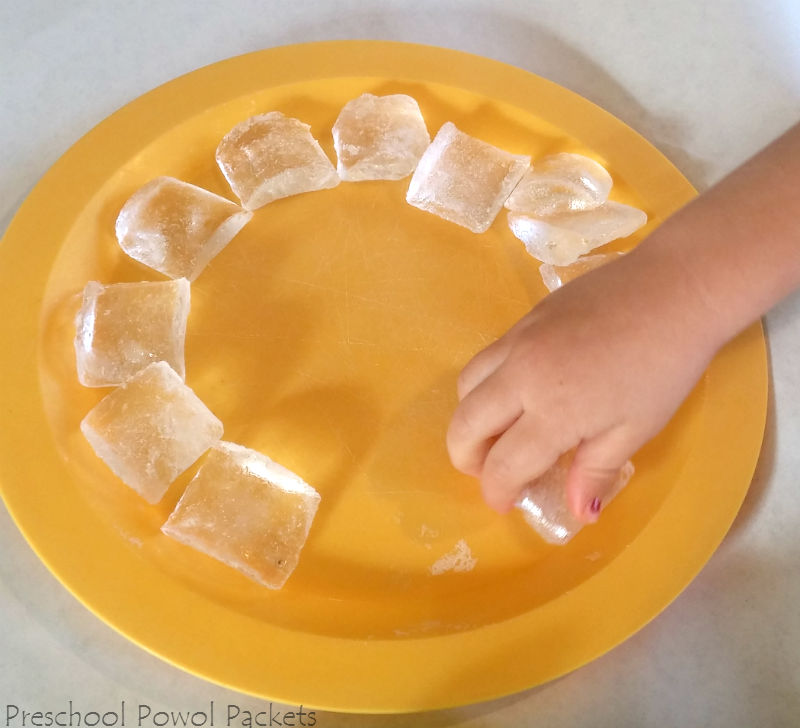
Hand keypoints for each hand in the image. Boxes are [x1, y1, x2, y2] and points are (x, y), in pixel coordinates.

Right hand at [446, 245, 721, 521]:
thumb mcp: (636, 428)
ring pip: (466, 384)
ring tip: (495, 430)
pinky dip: (485, 384)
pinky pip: (486, 357)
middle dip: (465, 458)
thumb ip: (596, 470)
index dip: (497, 492)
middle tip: (485, 470)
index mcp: (554, 411)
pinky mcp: (524, 318)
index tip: (504, 505)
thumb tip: (578, 512)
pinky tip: (516, 392)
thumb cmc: (663, 367)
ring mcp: (518, 341)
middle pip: (465, 424)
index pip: (504, 464)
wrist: (673, 289)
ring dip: (470, 417)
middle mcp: (522, 376)